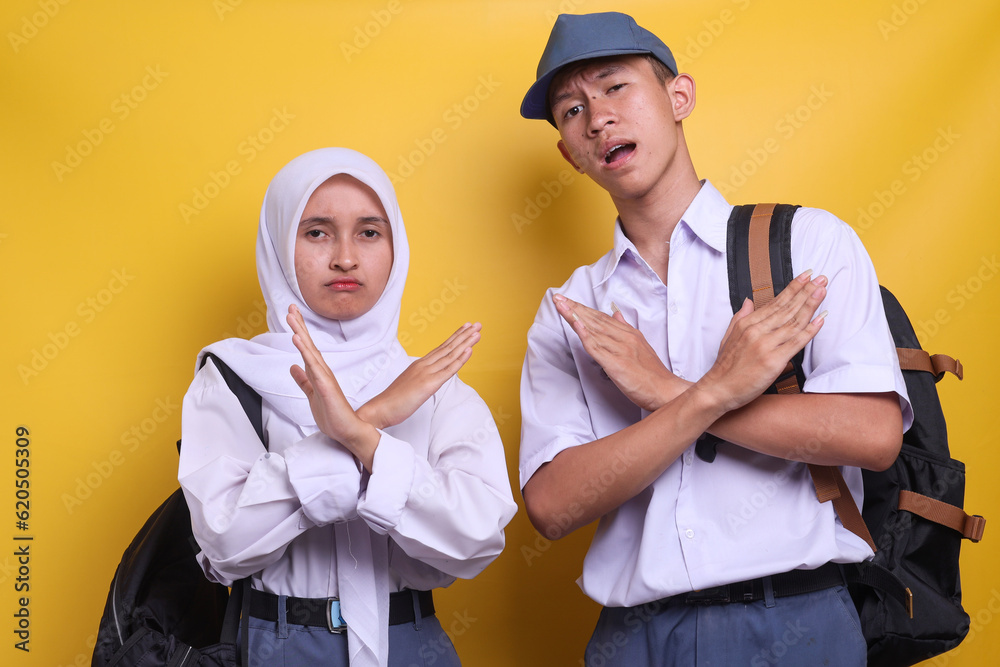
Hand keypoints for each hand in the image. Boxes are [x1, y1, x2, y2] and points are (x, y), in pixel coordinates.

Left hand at [287, 305, 378, 470]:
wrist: (347, 431)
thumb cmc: (332, 414)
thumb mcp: (311, 394)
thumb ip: (303, 380)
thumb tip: (293, 367)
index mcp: (318, 373)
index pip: (306, 348)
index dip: (299, 331)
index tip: (292, 316)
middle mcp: (322, 372)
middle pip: (308, 345)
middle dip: (299, 326)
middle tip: (291, 308)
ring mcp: (325, 379)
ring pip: (311, 353)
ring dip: (302, 335)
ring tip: (293, 320)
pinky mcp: (327, 388)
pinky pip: (315, 370)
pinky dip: (307, 356)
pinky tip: (301, 346)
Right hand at [358, 322, 480, 428]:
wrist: (381, 408)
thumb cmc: (394, 400)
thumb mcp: (411, 385)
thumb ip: (421, 378)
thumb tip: (431, 378)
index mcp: (420, 365)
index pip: (441, 348)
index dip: (455, 337)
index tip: (466, 328)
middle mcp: (424, 365)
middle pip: (448, 347)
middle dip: (464, 335)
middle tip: (477, 324)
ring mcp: (427, 373)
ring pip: (450, 355)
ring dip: (465, 343)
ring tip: (477, 332)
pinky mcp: (429, 384)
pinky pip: (448, 370)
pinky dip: (460, 359)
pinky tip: (469, 350)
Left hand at [553, 295, 684, 410]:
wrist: (665, 390)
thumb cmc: (653, 373)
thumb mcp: (641, 345)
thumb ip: (626, 329)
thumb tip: (616, 314)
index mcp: (629, 333)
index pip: (602, 317)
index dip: (583, 308)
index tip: (568, 301)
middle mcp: (624, 338)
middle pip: (595, 320)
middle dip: (574, 307)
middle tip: (558, 298)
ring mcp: (620, 350)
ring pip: (593, 330)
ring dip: (575, 317)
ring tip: (561, 306)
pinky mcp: (616, 364)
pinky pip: (597, 348)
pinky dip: (585, 335)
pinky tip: (576, 325)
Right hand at [697, 271, 826, 414]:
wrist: (718, 390)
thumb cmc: (725, 368)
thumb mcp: (728, 337)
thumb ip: (740, 317)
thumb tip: (749, 301)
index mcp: (747, 324)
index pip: (775, 303)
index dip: (792, 288)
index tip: (805, 277)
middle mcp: (757, 331)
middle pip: (786, 308)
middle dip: (805, 291)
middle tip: (820, 279)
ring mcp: (765, 345)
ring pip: (793, 322)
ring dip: (810, 305)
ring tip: (822, 291)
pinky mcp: (773, 361)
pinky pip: (795, 342)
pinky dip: (810, 330)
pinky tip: (820, 319)